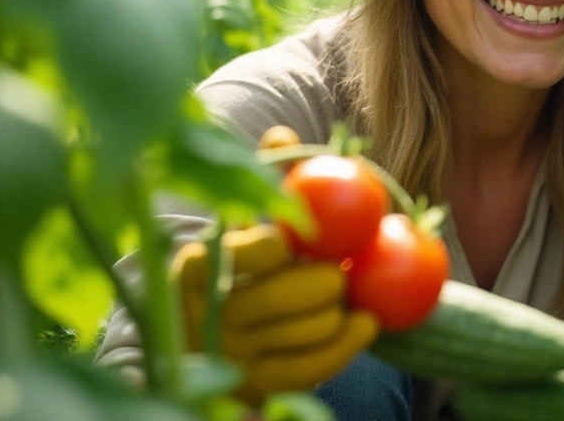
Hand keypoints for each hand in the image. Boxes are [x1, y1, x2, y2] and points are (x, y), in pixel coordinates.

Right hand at [171, 224, 379, 405]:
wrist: (200, 336)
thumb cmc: (233, 272)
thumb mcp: (233, 239)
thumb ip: (267, 211)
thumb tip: (309, 178)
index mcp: (197, 266)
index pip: (265, 249)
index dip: (292, 245)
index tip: (302, 244)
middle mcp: (208, 314)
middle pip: (292, 292)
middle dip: (329, 278)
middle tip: (338, 271)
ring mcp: (230, 354)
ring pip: (316, 326)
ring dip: (338, 308)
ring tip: (338, 298)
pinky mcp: (255, 385)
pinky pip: (315, 365)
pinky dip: (349, 342)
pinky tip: (366, 324)